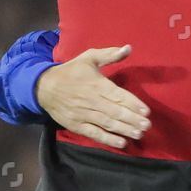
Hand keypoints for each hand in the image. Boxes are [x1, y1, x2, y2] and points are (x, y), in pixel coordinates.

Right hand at [34, 45, 150, 148]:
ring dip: (124, 130)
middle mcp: (91, 100)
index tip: (146, 111)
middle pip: (115, 111)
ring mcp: (84, 114)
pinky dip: (107, 139)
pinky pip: (94, 134)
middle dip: (132, 119)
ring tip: (139, 134)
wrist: (44, 87)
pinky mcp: (77, 125)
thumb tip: (129, 48)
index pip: (118, 95)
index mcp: (96, 84)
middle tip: (147, 125)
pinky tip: (121, 143)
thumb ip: (110, 54)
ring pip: (107, 123)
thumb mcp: (89, 57)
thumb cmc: (71, 71)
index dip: (133, 103)